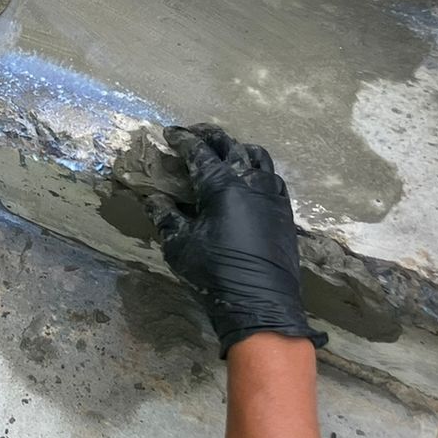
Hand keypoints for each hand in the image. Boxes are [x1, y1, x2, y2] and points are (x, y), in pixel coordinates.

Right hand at [142, 123, 325, 356]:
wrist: (262, 304)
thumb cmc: (215, 273)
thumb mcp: (179, 245)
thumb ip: (165, 217)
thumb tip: (152, 199)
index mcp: (221, 185)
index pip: (199, 151)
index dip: (182, 139)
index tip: (169, 134)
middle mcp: (250, 182)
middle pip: (230, 145)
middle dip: (209, 135)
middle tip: (193, 134)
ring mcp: (272, 195)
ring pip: (257, 156)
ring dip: (237, 148)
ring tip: (225, 152)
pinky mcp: (285, 211)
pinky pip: (273, 177)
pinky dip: (258, 169)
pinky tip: (250, 179)